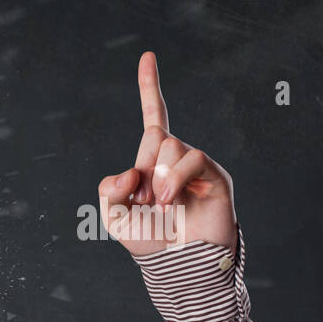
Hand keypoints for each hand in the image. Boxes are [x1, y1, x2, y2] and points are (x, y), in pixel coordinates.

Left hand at [98, 52, 237, 256]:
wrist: (180, 264)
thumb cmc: (150, 242)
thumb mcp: (114, 218)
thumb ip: (108, 192)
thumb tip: (128, 172)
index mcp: (152, 162)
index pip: (153, 117)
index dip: (149, 88)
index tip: (146, 57)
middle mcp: (176, 157)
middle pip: (153, 134)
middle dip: (142, 168)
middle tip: (146, 200)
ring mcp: (196, 164)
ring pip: (169, 144)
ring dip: (157, 177)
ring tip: (161, 204)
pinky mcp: (214, 174)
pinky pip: (191, 158)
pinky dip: (174, 178)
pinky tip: (171, 199)